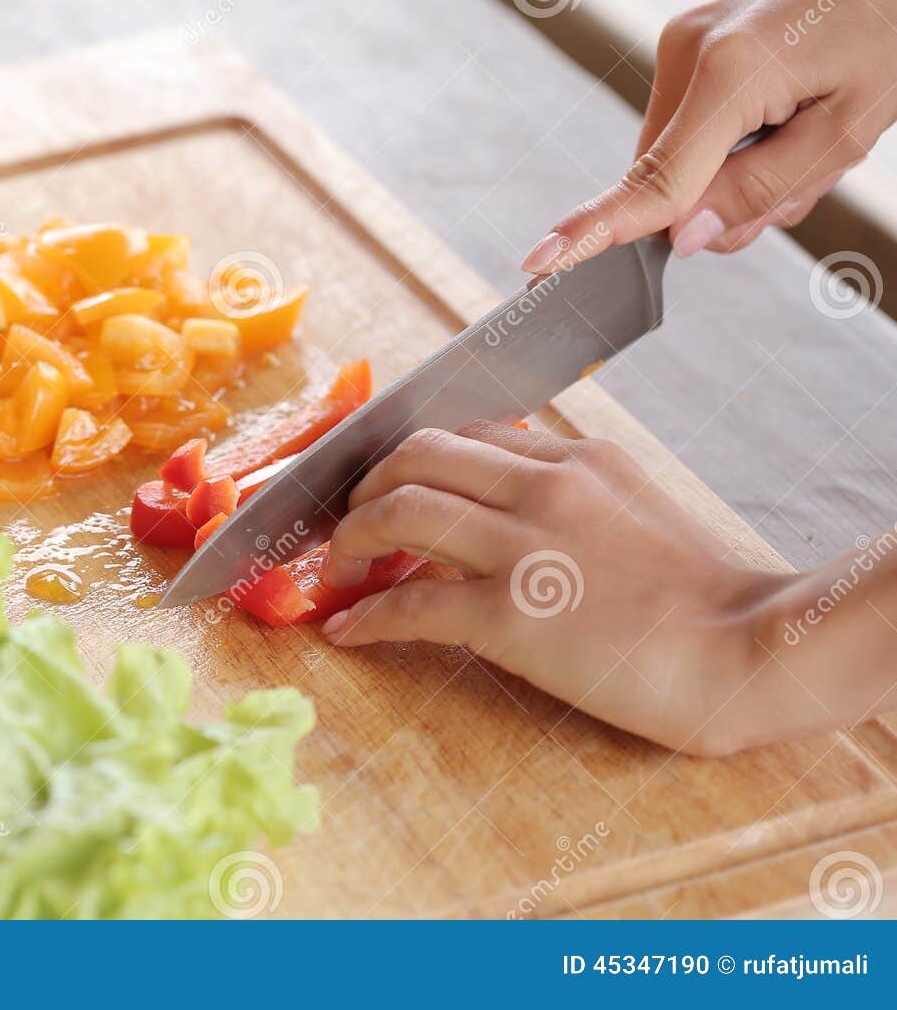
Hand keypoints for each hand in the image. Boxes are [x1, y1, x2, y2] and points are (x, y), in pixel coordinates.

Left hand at [319, 421, 790, 754]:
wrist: (745, 652)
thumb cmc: (700, 596)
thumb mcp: (635, 507)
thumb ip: (570, 493)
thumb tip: (501, 504)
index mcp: (575, 459)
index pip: (469, 434)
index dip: (413, 458)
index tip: (389, 484)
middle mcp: (543, 487)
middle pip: (418, 454)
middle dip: (367, 483)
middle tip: (351, 517)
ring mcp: (523, 548)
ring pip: (400, 511)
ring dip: (353, 536)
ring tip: (340, 564)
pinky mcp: (509, 616)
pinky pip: (410, 604)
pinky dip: (367, 616)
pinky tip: (347, 630)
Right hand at [521, 0, 896, 273]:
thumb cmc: (893, 19)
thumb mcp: (851, 125)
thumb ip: (764, 189)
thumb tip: (685, 235)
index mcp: (729, 71)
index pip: (653, 180)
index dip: (597, 231)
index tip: (540, 260)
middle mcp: (688, 50)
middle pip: (670, 178)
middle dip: (722, 201)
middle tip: (804, 170)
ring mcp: (683, 38)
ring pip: (681, 153)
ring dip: (733, 167)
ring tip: (806, 121)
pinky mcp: (691, 35)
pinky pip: (691, 119)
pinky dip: (730, 134)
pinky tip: (786, 104)